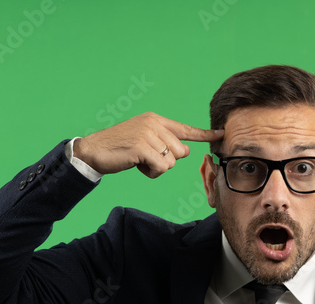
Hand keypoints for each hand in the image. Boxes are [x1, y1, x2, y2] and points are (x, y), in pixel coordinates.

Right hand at [74, 112, 222, 178]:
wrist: (93, 151)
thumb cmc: (118, 149)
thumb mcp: (142, 139)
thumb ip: (162, 141)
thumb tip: (183, 152)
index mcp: (156, 120)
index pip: (185, 129)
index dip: (204, 134)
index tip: (221, 133)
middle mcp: (154, 124)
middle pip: (181, 152)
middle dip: (166, 161)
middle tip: (146, 158)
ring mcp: (148, 134)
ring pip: (171, 161)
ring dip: (157, 168)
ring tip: (139, 161)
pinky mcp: (142, 147)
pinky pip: (161, 167)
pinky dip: (151, 173)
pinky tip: (137, 165)